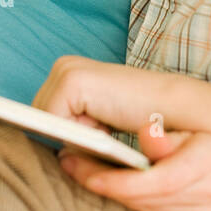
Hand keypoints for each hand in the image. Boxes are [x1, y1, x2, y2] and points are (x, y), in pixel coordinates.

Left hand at [33, 55, 172, 133]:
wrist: (172, 106)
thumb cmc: (136, 120)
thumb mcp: (94, 123)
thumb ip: (69, 126)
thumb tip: (40, 140)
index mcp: (66, 72)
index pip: (40, 115)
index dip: (58, 135)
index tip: (75, 146)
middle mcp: (62, 65)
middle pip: (38, 118)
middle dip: (66, 135)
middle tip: (101, 132)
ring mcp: (66, 69)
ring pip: (44, 122)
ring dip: (72, 136)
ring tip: (103, 129)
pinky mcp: (72, 80)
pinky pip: (53, 121)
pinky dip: (75, 133)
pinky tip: (102, 126)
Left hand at [35, 56, 210, 210]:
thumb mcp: (199, 134)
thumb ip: (168, 137)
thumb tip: (148, 134)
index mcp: (209, 169)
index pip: (146, 182)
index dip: (106, 177)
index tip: (75, 164)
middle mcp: (210, 204)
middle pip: (139, 199)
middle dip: (102, 182)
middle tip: (71, 163)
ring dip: (116, 196)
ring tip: (87, 173)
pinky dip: (138, 209)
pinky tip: (121, 193)